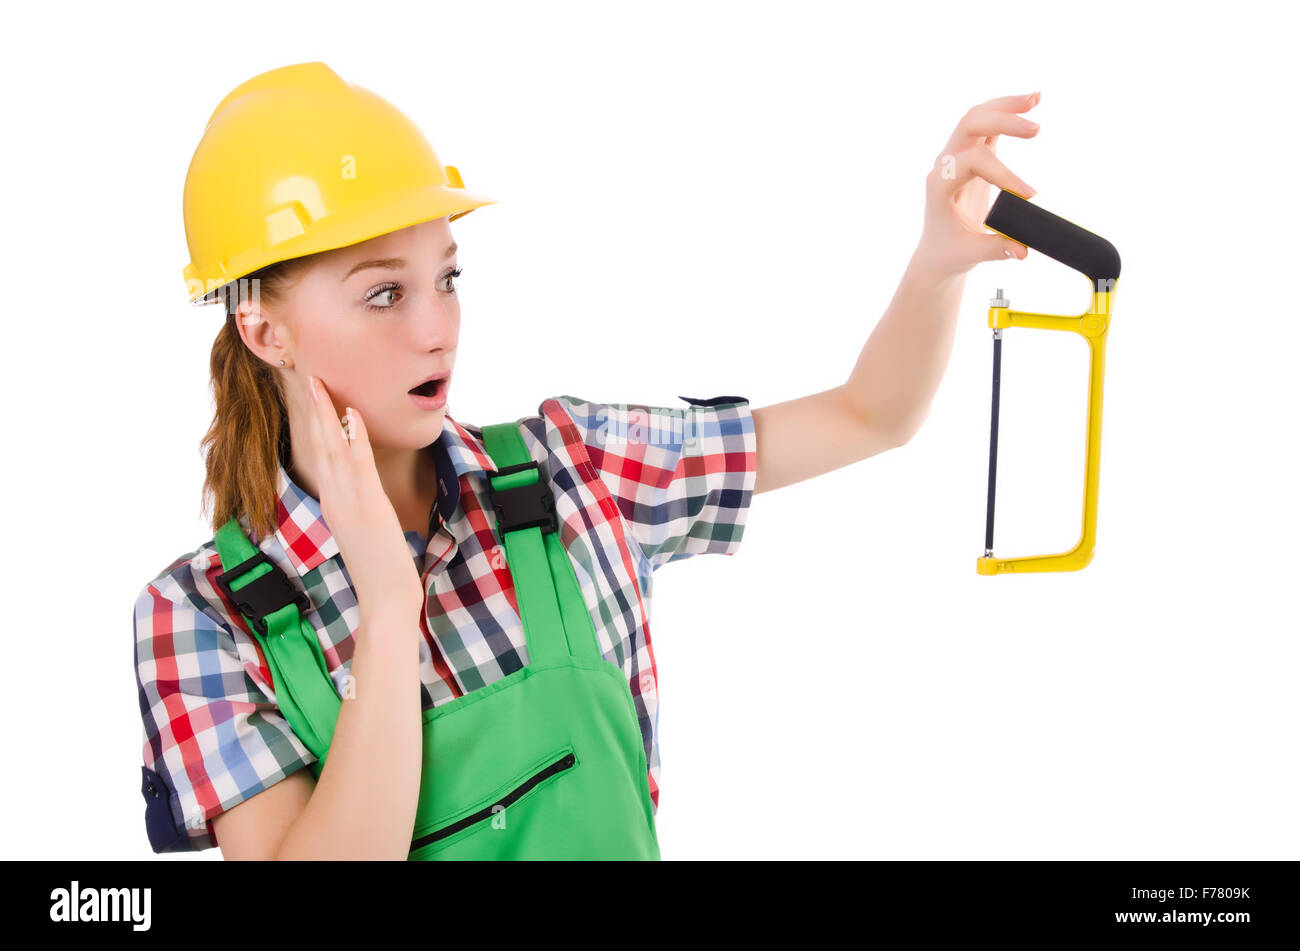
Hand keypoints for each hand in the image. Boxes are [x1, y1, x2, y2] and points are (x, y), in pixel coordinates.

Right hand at [304, 375, 424, 618]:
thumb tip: (366, 493)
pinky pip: (357, 462)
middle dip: (312, 411)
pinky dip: (352, 436)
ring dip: (324, 413)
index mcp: (333, 503)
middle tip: (307, 378)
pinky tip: (350, 413)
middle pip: (318, 446)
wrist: (385, 596)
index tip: (313, 400)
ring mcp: (348, 500)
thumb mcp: (366, 532)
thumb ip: (362, 508)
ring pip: (331, 448)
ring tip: (318, 383)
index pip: (320, 456)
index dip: (315, 426)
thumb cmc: (380, 568)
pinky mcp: (367, 504)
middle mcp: (334, 498)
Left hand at [915, 91, 1041, 279]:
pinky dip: (1007, 111)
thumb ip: (995, 249)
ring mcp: (956, 156)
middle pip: (969, 125)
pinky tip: (1033, 101)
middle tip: (1035, 130)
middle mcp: (944, 165)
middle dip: (1002, 121)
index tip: (1030, 197)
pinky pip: (987, 126)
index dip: (1003, 175)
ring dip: (1005, 106)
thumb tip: (1021, 249)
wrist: (938, 250)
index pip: (972, 163)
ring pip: (976, 117)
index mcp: (939, 186)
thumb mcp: (970, 254)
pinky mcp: (971, 155)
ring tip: (1035, 99)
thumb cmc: (949, 252)